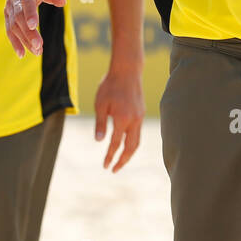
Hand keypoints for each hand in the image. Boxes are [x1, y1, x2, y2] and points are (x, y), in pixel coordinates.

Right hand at [4, 0, 68, 56]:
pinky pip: (9, 28)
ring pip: (13, 24)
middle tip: (39, 47)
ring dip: (24, 39)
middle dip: (28, 32)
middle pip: (19, 15)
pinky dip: (15, 41)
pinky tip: (22, 53)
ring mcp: (10, 4)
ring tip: (37, 51)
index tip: (34, 26)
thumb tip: (61, 2)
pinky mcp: (8, 12)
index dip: (29, 12)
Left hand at [93, 57, 144, 172]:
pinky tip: (125, 143)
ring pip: (137, 141)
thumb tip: (99, 141)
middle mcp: (134, 120)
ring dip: (129, 153)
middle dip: (123, 160)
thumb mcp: (100, 104)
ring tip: (121, 161)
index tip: (105, 166)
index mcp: (122, 119)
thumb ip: (100, 123)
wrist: (127, 70)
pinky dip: (132, 142)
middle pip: (131, 147)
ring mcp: (140, 117)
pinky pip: (138, 132)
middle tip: (114, 169)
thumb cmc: (110, 86)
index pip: (116, 144)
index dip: (110, 156)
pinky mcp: (141, 113)